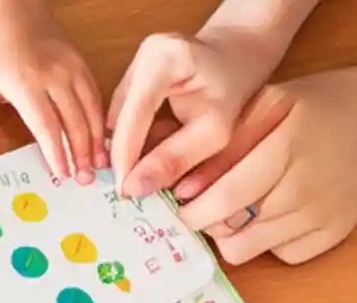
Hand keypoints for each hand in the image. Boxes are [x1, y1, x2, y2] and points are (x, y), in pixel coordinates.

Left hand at [0, 0, 104, 182]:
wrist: (15, 12)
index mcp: (27, 85)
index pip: (47, 127)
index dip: (57, 153)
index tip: (63, 173)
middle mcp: (54, 78)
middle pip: (74, 123)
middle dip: (81, 154)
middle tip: (85, 178)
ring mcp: (72, 70)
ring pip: (91, 111)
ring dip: (96, 140)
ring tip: (99, 164)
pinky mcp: (82, 65)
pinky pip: (96, 97)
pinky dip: (101, 120)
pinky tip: (102, 138)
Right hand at [108, 33, 267, 197]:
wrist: (239, 56)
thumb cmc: (235, 89)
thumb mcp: (213, 130)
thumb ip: (174, 159)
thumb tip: (133, 187)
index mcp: (162, 60)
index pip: (133, 116)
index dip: (124, 157)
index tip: (123, 193)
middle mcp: (141, 56)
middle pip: (119, 117)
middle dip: (122, 157)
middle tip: (127, 193)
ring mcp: (133, 63)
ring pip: (118, 118)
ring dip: (125, 150)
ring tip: (133, 181)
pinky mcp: (132, 75)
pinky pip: (124, 115)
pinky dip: (132, 139)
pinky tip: (140, 161)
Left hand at [174, 69, 356, 264]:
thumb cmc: (316, 104)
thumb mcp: (267, 103)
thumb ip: (225, 143)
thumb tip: (184, 187)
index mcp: (287, 149)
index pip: (226, 198)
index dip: (193, 208)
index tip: (179, 203)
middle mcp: (307, 190)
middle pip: (232, 229)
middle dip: (206, 221)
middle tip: (203, 204)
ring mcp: (324, 216)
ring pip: (250, 248)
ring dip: (233, 231)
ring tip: (239, 204)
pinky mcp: (335, 234)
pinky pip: (280, 254)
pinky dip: (266, 239)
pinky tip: (272, 212)